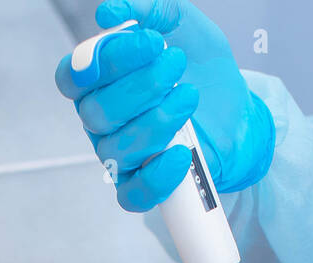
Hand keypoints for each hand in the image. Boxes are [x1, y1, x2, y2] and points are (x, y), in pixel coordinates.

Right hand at [54, 0, 274, 211]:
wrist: (239, 112)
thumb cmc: (203, 71)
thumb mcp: (183, 25)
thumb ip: (150, 9)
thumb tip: (110, 10)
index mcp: (99, 82)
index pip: (73, 77)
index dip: (104, 61)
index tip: (149, 42)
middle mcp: (102, 120)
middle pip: (95, 113)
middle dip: (142, 86)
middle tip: (177, 63)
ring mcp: (120, 155)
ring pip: (117, 149)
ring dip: (157, 121)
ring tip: (189, 97)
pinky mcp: (143, 185)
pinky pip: (133, 194)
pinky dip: (157, 176)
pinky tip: (181, 153)